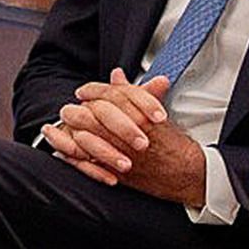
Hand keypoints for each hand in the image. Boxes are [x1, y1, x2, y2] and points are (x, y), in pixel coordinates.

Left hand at [40, 69, 204, 205]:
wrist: (188, 173)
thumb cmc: (173, 143)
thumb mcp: (154, 114)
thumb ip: (133, 92)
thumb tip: (116, 75)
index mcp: (141, 116)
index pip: (110, 96)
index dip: (93, 90)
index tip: (84, 91)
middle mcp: (130, 134)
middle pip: (93, 114)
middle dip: (78, 108)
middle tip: (72, 106)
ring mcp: (121, 154)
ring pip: (86, 136)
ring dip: (71, 128)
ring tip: (63, 122)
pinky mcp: (116, 172)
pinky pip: (86, 161)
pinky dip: (70, 151)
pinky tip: (61, 144)